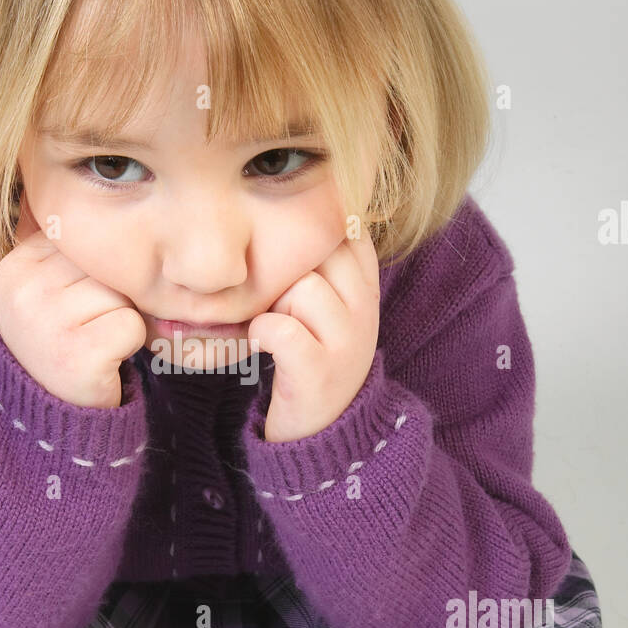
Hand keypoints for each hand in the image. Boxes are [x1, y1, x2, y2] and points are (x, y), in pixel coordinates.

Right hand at [0, 189, 147, 407]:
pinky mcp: (74, 354)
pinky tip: (102, 360)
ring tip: (95, 342)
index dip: (99, 271)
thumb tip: (100, 181)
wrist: (55, 414)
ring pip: (120, 294)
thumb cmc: (67, 342)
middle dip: (113, 295)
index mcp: (16, 265)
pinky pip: (130, 326)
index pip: (86, 241)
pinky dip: (128, 345)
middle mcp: (21, 289)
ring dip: (122, 319)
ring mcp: (44, 322)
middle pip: (105, 264)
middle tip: (91, 326)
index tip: (80, 302)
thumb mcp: (57, 287)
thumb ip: (69, 247)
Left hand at [247, 225, 380, 442]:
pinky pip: (282, 330)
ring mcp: (347, 341)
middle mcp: (366, 307)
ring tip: (276, 330)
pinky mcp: (320, 372)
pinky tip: (262, 346)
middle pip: (318, 254)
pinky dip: (263, 335)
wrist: (322, 431)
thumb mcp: (327, 300)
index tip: (290, 267)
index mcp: (365, 283)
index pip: (341, 228)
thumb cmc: (310, 352)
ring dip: (275, 308)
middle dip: (286, 276)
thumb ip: (319, 258)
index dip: (304, 242)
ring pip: (302, 288)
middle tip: (279, 306)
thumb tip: (289, 196)